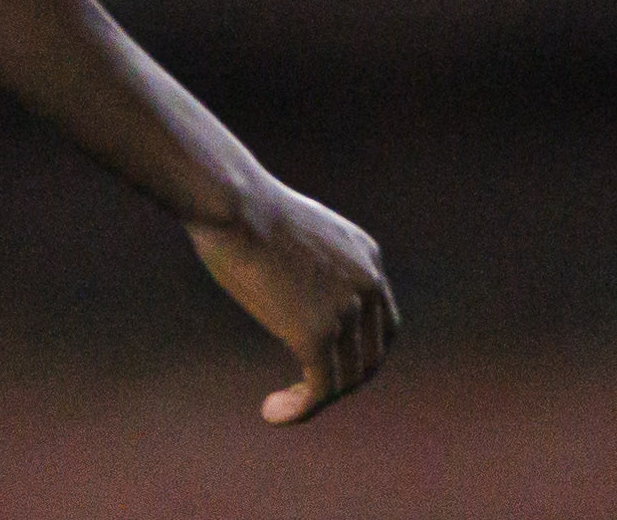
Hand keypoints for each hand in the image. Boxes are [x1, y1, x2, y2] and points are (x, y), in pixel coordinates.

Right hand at [189, 176, 397, 424]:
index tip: (327, 367)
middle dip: (343, 382)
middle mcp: (368, 283)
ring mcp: (346, 309)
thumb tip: (295, 290)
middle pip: (372, 355)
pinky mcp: (317, 334)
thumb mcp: (296, 231)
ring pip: (344, 378)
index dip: (360, 353)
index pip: (382, 322)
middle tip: (306, 394)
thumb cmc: (246, 211)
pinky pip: (319, 388)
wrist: (234, 203)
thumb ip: (310, 263)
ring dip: (314, 400)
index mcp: (367, 255)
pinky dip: (299, 409)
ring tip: (279, 407)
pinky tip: (273, 412)